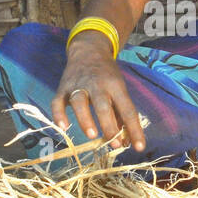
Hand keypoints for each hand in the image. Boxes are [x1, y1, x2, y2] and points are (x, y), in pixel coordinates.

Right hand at [51, 33, 146, 151]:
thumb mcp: (119, 88)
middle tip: (115, 145)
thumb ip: (121, 114)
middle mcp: (97, 84)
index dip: (134, 129)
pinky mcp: (63, 87)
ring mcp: (78, 85)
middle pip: (103, 106)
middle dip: (110, 126)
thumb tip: (127, 141)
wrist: (89, 50)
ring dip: (86, 119)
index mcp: (115, 85)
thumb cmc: (108, 75)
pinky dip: (59, 114)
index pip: (128, 109)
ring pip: (80, 102)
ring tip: (92, 135)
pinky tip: (63, 127)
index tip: (139, 147)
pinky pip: (57, 101)